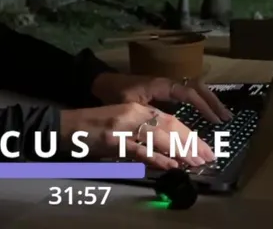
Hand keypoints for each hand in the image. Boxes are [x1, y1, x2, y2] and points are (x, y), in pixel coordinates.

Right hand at [60, 103, 214, 170]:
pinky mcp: (114, 139)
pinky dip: (157, 158)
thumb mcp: (121, 126)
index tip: (204, 148)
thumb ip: (143, 136)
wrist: (64, 125)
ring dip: (181, 151)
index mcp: (136, 107)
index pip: (170, 120)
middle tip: (209, 157)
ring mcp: (124, 126)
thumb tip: (169, 154)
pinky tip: (171, 165)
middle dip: (192, 143)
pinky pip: (140, 150)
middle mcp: (133, 112)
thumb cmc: (92, 128)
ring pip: (160, 136)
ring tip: (196, 163)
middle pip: (170, 126)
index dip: (190, 134)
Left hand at [91, 73, 232, 123]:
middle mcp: (167, 82)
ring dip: (209, 102)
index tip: (216, 120)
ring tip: (222, 116)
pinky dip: (199, 102)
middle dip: (213, 103)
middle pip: (197, 88)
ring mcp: (167, 85)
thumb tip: (168, 132)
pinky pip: (187, 93)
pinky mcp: (164, 90)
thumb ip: (147, 119)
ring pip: (194, 89)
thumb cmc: (114, 93)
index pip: (188, 93)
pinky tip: (207, 113)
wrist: (101, 82)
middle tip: (226, 119)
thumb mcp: (130, 107)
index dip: (203, 106)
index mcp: (161, 84)